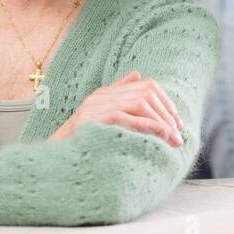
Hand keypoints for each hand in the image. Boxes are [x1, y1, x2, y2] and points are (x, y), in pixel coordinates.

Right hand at [51, 70, 184, 145]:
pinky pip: (127, 117)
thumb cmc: (79, 142)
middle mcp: (101, 96)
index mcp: (105, 93)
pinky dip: (148, 125)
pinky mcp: (94, 119)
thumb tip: (138, 74)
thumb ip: (118, 96)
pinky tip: (161, 135)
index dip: (165, 101)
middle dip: (167, 113)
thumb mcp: (100, 117)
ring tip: (173, 139)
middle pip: (146, 92)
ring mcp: (96, 106)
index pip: (146, 85)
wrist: (54, 159)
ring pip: (140, 102)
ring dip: (162, 121)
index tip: (177, 122)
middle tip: (179, 133)